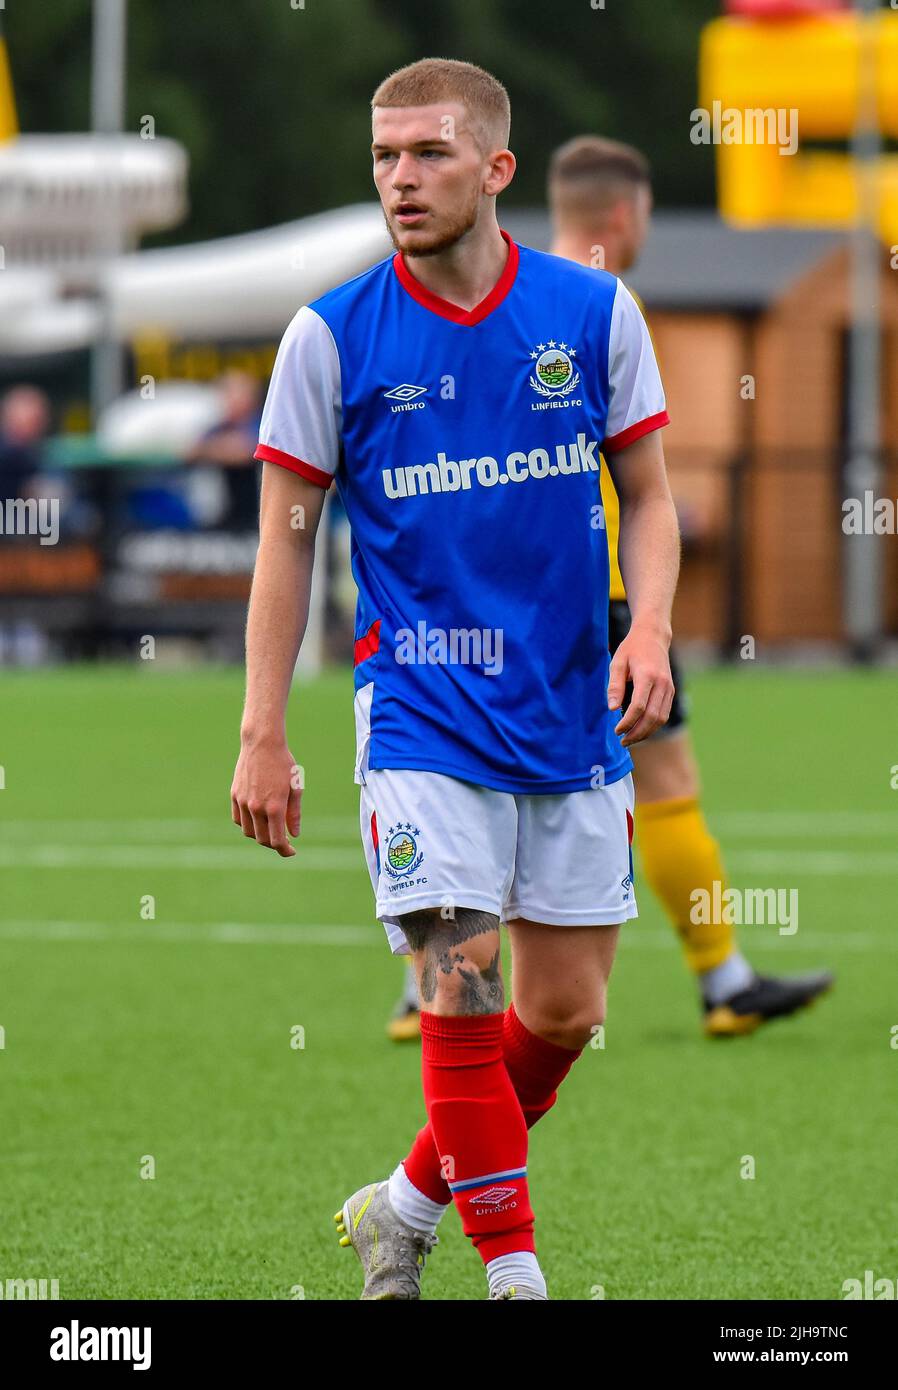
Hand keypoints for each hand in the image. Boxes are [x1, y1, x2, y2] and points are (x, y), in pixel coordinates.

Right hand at [230, 734, 301, 856]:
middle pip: (262, 839)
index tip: (291, 852)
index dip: (285, 850)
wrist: (261, 743)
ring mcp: (243, 802)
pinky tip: (257, 819)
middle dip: (274, 844)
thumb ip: (294, 813)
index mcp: (275, 807)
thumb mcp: (296, 788)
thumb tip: (293, 834)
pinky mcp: (235, 796)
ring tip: (270, 829)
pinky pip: (239, 820)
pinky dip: (248, 824)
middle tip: (283, 840)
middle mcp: (256, 807)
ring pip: (249, 832)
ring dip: (260, 835)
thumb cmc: (283, 764)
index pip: (277, 840)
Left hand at [607, 621, 674, 747]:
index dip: (628, 722)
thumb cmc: (631, 649)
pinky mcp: (671, 691)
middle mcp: (662, 683)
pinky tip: (640, 730)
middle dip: (637, 733)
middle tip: (623, 741)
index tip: (616, 730)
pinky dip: (653, 725)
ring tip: (630, 739)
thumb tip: (612, 708)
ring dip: (646, 732)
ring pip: (661, 718)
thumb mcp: (617, 662)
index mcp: (647, 675)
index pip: (639, 706)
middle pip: (652, 717)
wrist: (653, 636)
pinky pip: (664, 714)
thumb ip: (615, 685)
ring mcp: (669, 688)